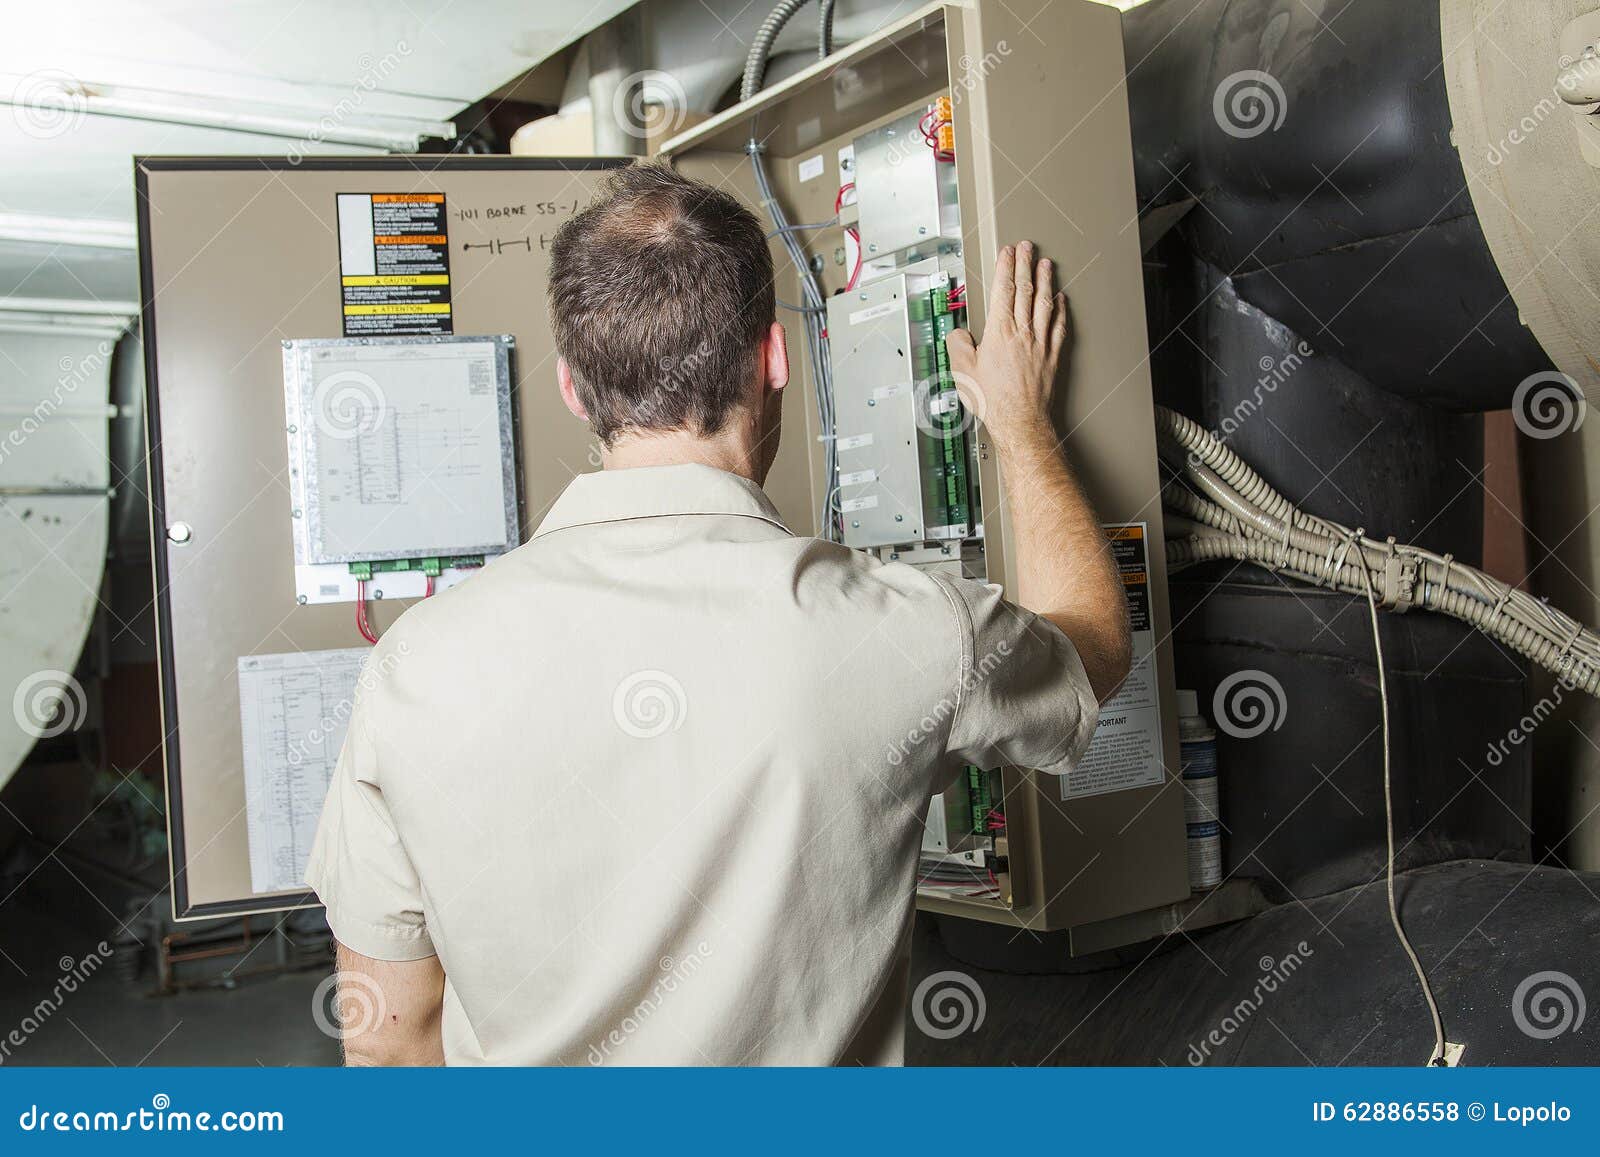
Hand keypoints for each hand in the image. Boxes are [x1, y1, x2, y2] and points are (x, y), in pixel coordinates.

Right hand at [945, 242, 1069, 450]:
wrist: (1020, 420)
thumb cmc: (993, 400)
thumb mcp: (963, 372)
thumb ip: (959, 346)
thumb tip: (959, 333)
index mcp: (999, 332)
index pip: (1003, 290)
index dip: (1005, 268)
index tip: (1007, 253)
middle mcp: (1022, 333)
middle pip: (1025, 290)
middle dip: (1025, 265)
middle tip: (1027, 247)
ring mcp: (1040, 343)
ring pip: (1044, 303)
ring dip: (1045, 281)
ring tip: (1046, 264)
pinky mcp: (1052, 356)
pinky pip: (1058, 326)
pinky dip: (1060, 310)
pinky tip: (1061, 300)